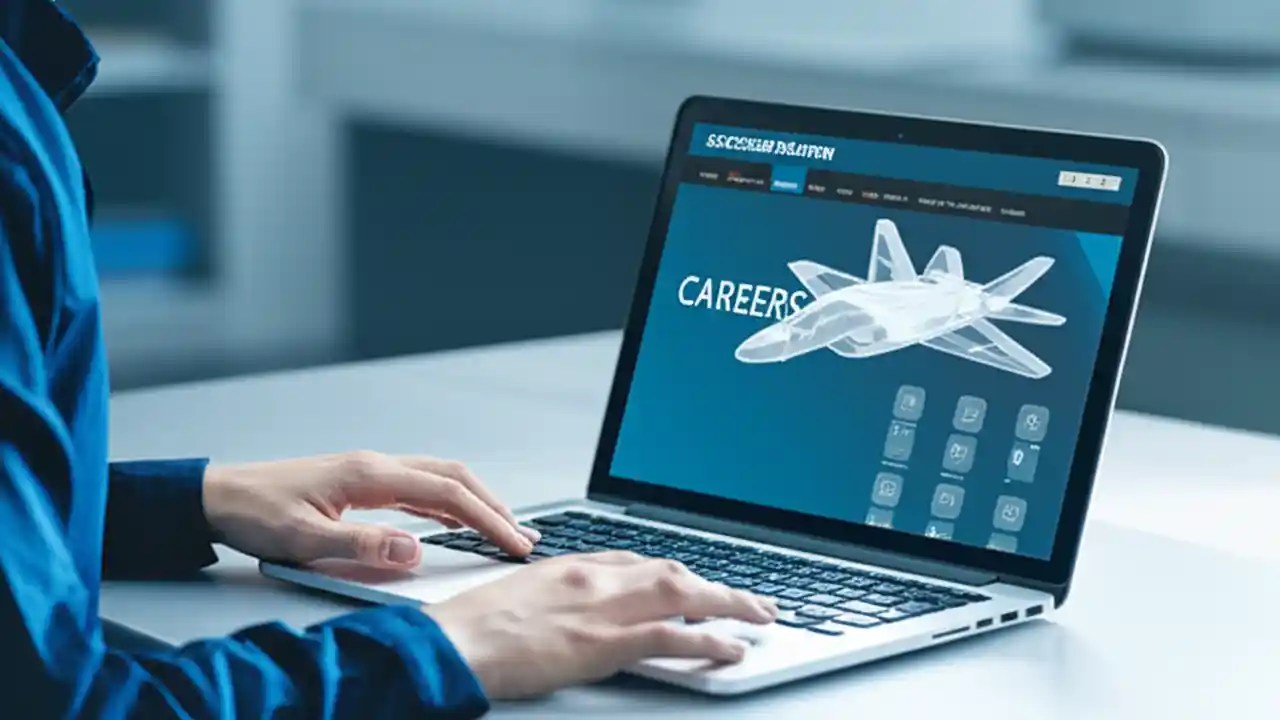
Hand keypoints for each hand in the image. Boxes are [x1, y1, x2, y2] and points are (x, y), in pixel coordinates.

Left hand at [202, 451, 539, 567]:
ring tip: (502, 529)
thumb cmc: (256, 513)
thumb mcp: (305, 538)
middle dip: (494, 505)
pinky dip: (449, 502)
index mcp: (370, 473)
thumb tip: (416, 550)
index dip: (487, 518)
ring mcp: (372, 469)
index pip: (447, 493)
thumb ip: (363, 545)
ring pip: (440, 478)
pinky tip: (455, 521)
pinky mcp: (363, 481)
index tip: (513, 543)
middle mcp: (377, 464)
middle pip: (454, 477)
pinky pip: (420, 487)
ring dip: (476, 501)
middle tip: (521, 537)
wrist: (219, 494)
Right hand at [427, 551, 777, 697]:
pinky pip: (670, 637)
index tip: (697, 584)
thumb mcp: (522, 593)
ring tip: (758, 615)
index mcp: (574, 565)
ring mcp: (603, 609)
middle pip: (672, 571)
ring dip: (729, 603)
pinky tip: (730, 646)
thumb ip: (559, 591)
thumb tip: (581, 603)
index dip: (676, 573)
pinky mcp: (604, 644)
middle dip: (717, 584)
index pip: (639, 560)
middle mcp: (596, 578)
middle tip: (749, 599)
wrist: (453, 641)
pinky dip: (707, 640)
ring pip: (683, 594)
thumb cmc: (477, 624)